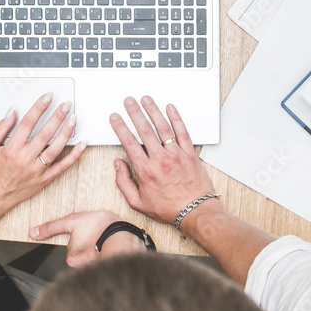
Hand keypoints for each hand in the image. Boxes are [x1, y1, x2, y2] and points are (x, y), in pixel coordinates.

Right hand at [0, 93, 86, 213]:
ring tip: (73, 118)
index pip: (28, 123)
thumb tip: (12, 112)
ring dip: (66, 132)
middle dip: (57, 116)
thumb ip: (0, 128)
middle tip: (66, 105)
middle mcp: (26, 159)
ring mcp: (37, 169)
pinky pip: (63, 166)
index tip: (47, 97)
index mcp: (12, 149)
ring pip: (56, 148)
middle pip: (45, 133)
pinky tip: (81, 144)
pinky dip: (74, 155)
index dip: (39, 107)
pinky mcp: (45, 178)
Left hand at [30, 211, 146, 265]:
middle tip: (98, 235)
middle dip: (90, 244)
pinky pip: (105, 260)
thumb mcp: (73, 221)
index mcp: (71, 257)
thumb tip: (32, 233)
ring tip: (106, 238)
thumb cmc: (100, 227)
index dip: (81, 237)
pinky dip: (108, 252)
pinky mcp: (109, 268)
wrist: (124, 235)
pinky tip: (113, 245)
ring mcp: (95, 268)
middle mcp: (81, 267)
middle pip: (83, 253)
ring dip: (100, 248)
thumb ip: (51, 227)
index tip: (90, 233)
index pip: (72, 247)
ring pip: (94, 257)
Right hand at [110, 96, 216, 226]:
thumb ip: (124, 182)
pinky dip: (176, 118)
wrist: (195, 211)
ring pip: (162, 127)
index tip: (116, 118)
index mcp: (145, 170)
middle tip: (129, 101)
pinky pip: (182, 132)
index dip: (120, 127)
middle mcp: (160, 160)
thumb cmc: (169, 208)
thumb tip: (118, 165)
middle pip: (144, 130)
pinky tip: (170, 108)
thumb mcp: (138, 202)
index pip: (129, 142)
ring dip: (153, 110)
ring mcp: (176, 155)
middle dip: (134, 112)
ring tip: (146, 99)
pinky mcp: (189, 154)